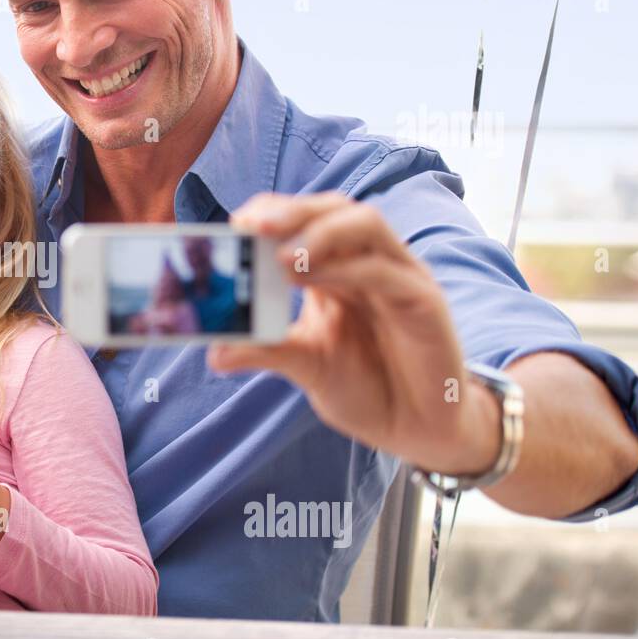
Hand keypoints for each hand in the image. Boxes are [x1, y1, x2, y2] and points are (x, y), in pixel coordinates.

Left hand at [207, 191, 499, 476]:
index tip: (236, 225)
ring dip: (319, 233)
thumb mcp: (306, 366)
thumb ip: (266, 351)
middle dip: (292, 211)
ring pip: (366, 225)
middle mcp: (369, 263)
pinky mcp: (424, 302)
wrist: (417, 429)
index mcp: (337, 270)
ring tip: (280, 257)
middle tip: (252, 226)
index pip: (307, 218)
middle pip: (336, 209)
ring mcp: (400, 277)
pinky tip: (310, 278)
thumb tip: (214, 352)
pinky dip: (346, 268)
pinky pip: (387, 271)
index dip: (274, 212)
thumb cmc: (366, 388)